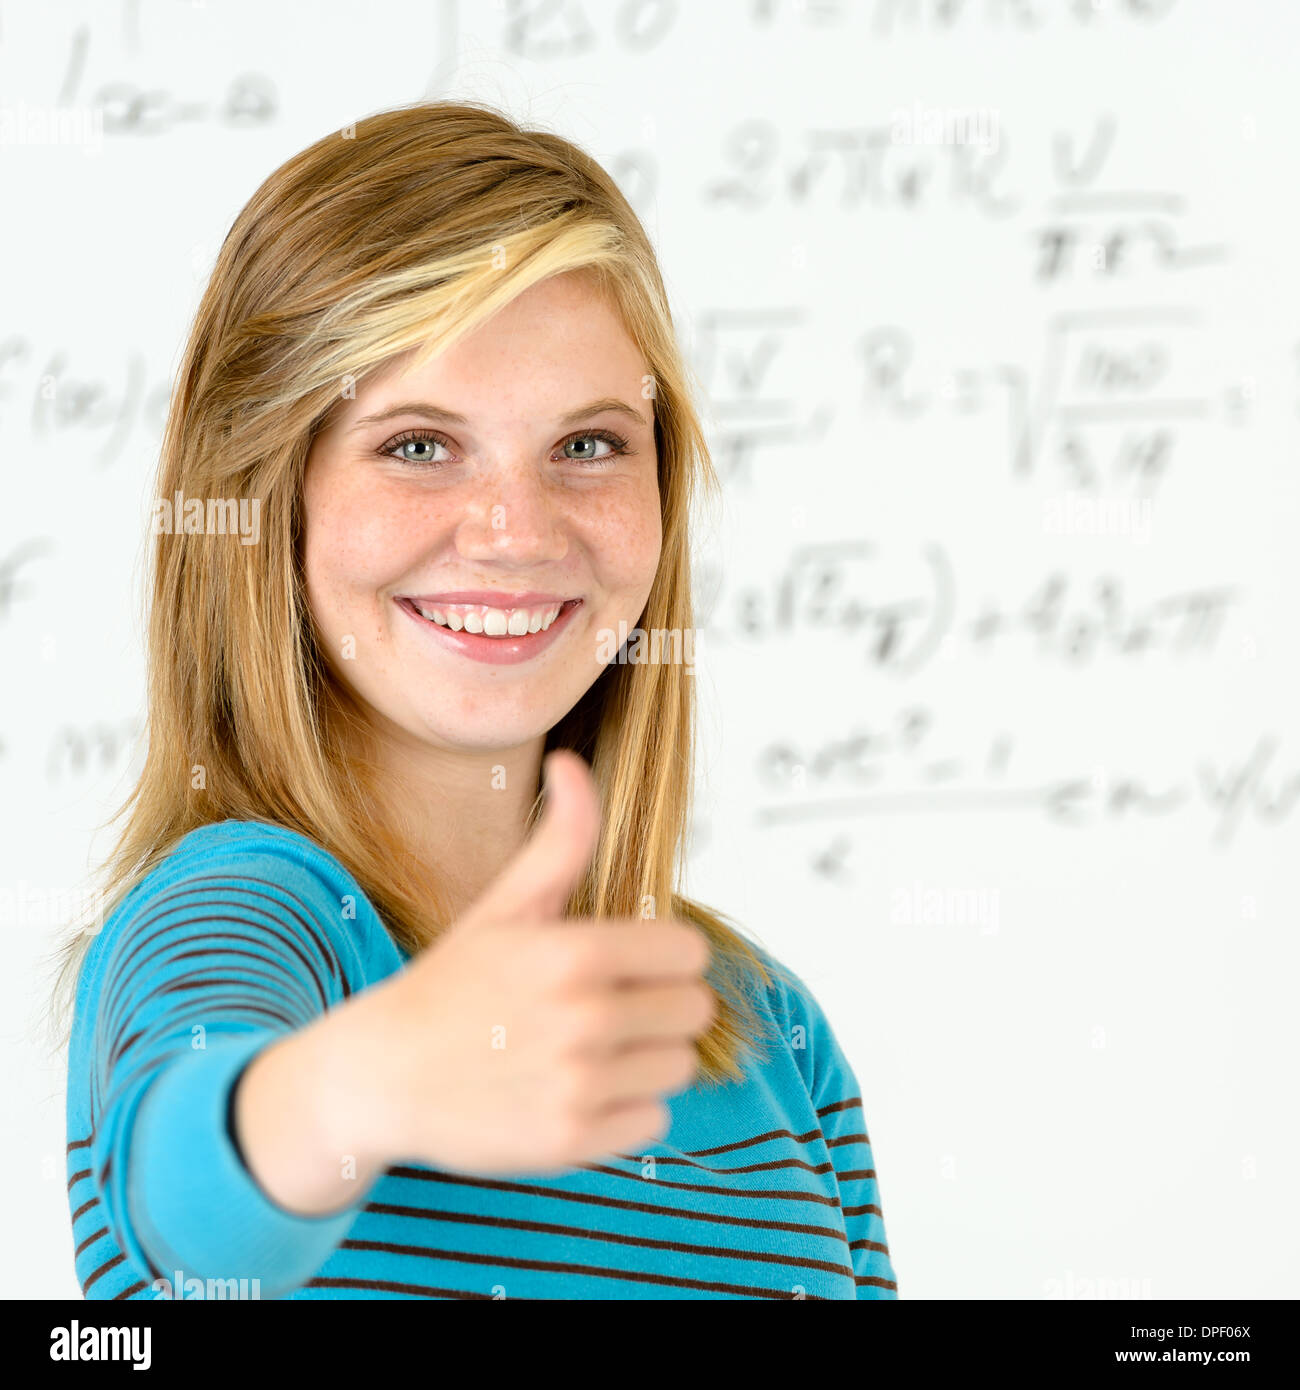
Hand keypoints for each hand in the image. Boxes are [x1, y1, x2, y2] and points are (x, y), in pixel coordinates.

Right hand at [371, 749, 715, 1175]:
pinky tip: (579, 1092)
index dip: (665, 955)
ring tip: (592, 1051)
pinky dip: (627, 1110)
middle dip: (662, 1006)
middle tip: (611, 1008)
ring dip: (647, 1059)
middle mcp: (583, 1020)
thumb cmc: (452, 982)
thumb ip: (560, 837)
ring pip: (680, 1065)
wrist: (381, 1075)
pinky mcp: (573, 1142)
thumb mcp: (505, 903)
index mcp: (574, 953)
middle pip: (695, 1010)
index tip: (631, 963)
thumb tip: (572, 761)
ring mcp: (579, 1085)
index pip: (690, 951)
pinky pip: (654, 1121)